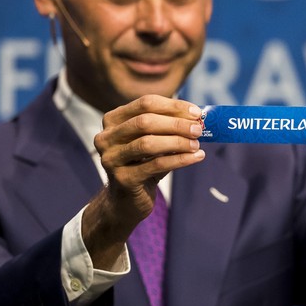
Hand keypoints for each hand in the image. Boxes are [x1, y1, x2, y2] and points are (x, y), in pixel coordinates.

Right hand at [82, 95, 204, 266]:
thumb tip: (197, 117)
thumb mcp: (152, 141)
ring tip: (196, 144)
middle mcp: (106, 137)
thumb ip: (168, 127)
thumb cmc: (142, 165)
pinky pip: (156, 165)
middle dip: (176, 124)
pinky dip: (179, 159)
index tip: (196, 112)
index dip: (173, 106)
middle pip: (145, 122)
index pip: (145, 103)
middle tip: (198, 129)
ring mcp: (111, 159)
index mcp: (112, 120)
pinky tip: (196, 158)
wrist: (125, 201)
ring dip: (178, 142)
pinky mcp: (122, 179)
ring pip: (148, 143)